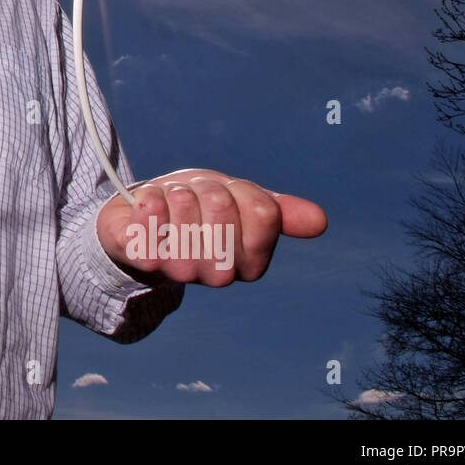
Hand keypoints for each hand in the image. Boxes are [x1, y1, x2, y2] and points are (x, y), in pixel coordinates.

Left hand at [97, 168, 327, 286]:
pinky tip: (150, 203)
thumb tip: (321, 221)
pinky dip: (150, 204)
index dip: (243, 192)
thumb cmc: (199, 208)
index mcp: (252, 262)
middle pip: (222, 208)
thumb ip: (277, 211)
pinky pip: (149, 225)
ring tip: (172, 199)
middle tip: (195, 194)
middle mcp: (219, 275)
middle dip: (208, 189)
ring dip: (177, 194)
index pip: (263, 213)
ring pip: (185, 214)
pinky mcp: (143, 260)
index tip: (228, 195)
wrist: (146, 217)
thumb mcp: (241, 200)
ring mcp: (180, 271)